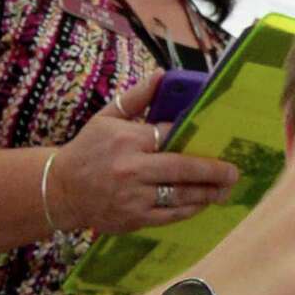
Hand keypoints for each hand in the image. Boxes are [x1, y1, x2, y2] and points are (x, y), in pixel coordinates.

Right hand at [49, 74, 238, 232]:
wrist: (61, 190)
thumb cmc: (88, 150)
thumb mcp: (106, 118)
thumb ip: (136, 98)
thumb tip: (162, 75)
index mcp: (126, 138)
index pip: (169, 135)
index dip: (193, 139)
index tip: (216, 140)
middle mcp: (131, 168)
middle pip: (183, 169)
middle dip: (213, 171)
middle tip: (233, 172)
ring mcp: (134, 196)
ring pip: (181, 195)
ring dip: (207, 193)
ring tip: (224, 189)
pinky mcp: (135, 218)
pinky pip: (171, 215)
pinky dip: (190, 209)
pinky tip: (202, 203)